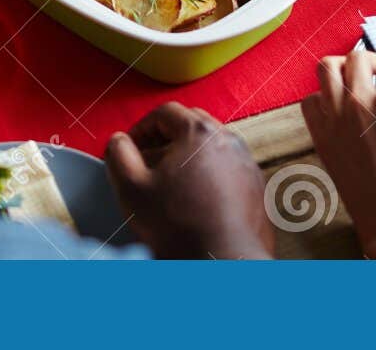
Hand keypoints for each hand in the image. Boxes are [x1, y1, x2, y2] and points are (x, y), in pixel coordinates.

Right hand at [105, 103, 272, 258]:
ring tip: (171, 186)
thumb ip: (118, 154)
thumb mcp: (131, 188)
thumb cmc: (179, 226)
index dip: (141, 129)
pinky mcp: (256, 187)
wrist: (223, 263)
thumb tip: (119, 141)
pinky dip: (210, 177)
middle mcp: (229, 140)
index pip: (164, 113)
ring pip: (211, 148)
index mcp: (199, 132)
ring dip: (188, 158)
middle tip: (148, 164)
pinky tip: (196, 202)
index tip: (130, 149)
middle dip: (166, 139)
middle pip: (191, 125)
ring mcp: (247, 163)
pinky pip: (228, 170)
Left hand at [301, 50, 375, 259]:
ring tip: (356, 81)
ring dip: (342, 68)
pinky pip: (310, 100)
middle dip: (374, 62)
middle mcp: (360, 102)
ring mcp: (336, 118)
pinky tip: (339, 107)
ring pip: (326, 69)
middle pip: (357, 57)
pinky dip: (321, 96)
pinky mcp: (321, 135)